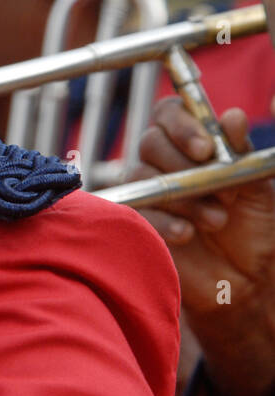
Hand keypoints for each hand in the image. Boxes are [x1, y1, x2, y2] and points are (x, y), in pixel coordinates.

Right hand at [131, 98, 274, 395]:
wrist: (246, 282)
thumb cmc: (254, 229)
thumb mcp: (259, 187)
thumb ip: (244, 152)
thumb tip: (234, 116)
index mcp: (191, 145)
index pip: (168, 114)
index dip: (182, 123)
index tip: (207, 147)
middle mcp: (163, 164)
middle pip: (150, 141)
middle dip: (184, 163)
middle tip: (220, 186)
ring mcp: (147, 193)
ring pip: (144, 176)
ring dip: (184, 196)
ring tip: (217, 220)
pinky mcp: (136, 222)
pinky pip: (137, 211)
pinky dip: (165, 221)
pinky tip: (188, 234)